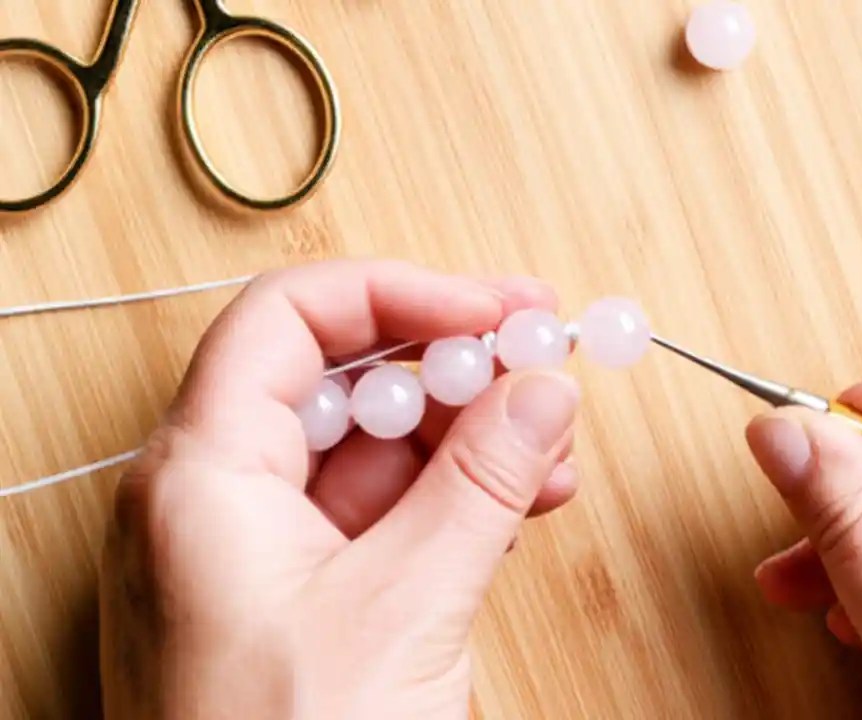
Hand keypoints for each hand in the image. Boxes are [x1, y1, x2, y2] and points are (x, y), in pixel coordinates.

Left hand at [99, 260, 579, 718]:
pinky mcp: (302, 604)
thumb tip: (540, 394)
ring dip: (468, 435)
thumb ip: (480, 487)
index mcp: (202, 477)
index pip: (292, 321)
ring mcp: (259, 555)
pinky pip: (382, 518)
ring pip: (372, 450)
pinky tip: (522, 501)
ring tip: (551, 443)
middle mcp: (217, 502)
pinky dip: (455, 500)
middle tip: (541, 355)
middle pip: (340, 378)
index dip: (401, 295)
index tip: (494, 310)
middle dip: (452, 363)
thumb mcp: (403, 612)